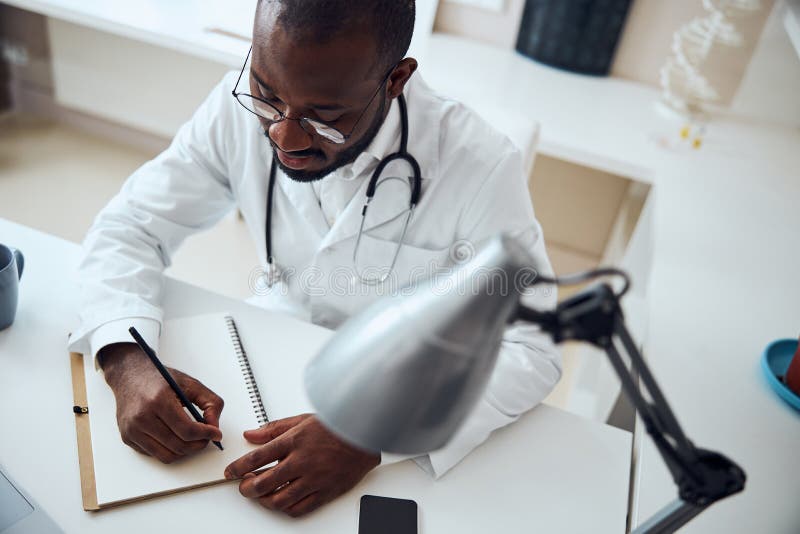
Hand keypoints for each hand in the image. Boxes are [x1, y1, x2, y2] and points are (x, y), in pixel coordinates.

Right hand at [99, 342, 224, 462]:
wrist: (129, 376)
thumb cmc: (160, 378)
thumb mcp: (191, 383)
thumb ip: (211, 403)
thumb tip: (215, 428)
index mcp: (158, 400)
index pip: (187, 429)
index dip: (205, 435)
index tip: (216, 434)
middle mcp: (142, 417)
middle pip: (178, 445)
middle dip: (198, 444)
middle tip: (207, 438)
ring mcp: (132, 429)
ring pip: (167, 455)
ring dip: (185, 451)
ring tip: (193, 439)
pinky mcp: (127, 438)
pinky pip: (155, 454)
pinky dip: (170, 450)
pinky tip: (175, 437)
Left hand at [224, 414, 379, 516]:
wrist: (365, 433)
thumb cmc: (337, 425)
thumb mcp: (303, 419)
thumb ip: (275, 428)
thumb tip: (252, 434)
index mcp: (294, 441)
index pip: (257, 458)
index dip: (238, 467)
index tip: (231, 471)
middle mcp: (302, 462)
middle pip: (263, 483)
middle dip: (247, 488)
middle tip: (243, 486)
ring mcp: (313, 479)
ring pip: (279, 500)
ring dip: (263, 500)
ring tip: (260, 495)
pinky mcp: (325, 492)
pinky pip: (299, 508)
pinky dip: (285, 509)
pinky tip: (281, 502)